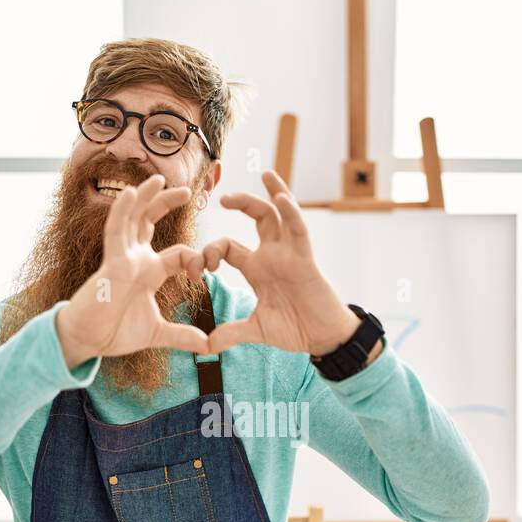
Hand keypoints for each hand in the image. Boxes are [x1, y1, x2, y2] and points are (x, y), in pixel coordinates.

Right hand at [56, 175, 208, 368]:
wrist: (88, 342)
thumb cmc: (115, 332)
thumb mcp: (157, 334)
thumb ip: (182, 336)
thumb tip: (208, 346)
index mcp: (149, 271)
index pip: (178, 252)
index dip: (196, 258)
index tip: (205, 274)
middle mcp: (136, 258)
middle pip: (150, 221)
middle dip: (166, 203)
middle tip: (186, 190)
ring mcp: (122, 258)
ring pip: (133, 218)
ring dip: (145, 197)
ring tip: (158, 177)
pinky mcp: (111, 263)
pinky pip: (115, 231)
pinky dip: (122, 211)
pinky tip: (130, 192)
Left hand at [200, 171, 364, 356]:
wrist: (321, 338)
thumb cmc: (294, 329)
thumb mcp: (255, 330)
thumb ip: (230, 333)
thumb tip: (206, 347)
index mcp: (257, 268)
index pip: (228, 247)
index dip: (210, 252)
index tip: (199, 269)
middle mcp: (273, 255)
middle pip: (257, 217)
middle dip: (241, 203)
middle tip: (222, 197)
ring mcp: (290, 254)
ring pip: (281, 214)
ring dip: (272, 194)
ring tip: (264, 174)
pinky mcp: (306, 259)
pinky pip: (299, 230)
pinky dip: (291, 212)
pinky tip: (282, 198)